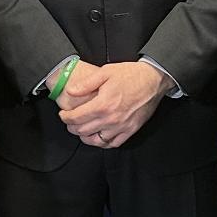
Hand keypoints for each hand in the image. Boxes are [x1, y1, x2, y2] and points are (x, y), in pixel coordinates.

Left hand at [57, 61, 171, 148]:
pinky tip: (98, 137)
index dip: (65, 117)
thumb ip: (86, 84)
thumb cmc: (130, 74)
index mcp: (102, 105)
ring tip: (81, 130)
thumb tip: (70, 91)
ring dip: (85, 137)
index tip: (63, 114)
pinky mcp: (131, 130)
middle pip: (83, 131)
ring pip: (96, 141)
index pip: (76, 118)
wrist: (154, 79)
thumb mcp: (105, 72)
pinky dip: (103, 143)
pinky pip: (113, 144)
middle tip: (69, 122)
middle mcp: (111, 119)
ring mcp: (121, 127)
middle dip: (72, 127)